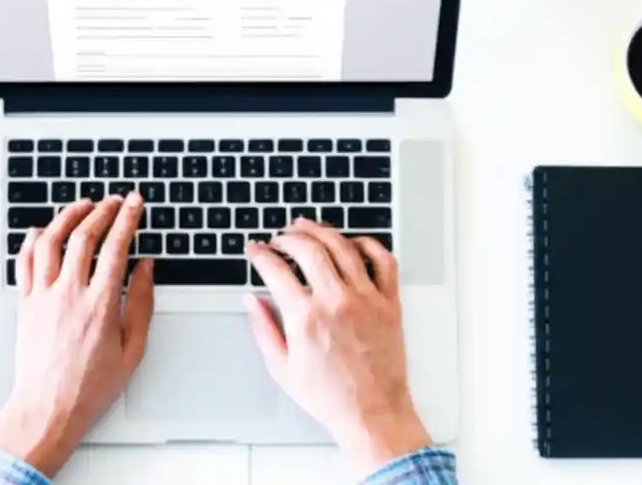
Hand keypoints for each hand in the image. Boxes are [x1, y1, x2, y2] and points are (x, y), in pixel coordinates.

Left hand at [0, 194, 153, 477]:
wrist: (47, 408)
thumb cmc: (90, 386)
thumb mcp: (132, 349)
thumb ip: (140, 303)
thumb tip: (145, 268)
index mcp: (100, 305)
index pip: (116, 247)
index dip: (127, 218)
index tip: (135, 204)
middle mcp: (69, 294)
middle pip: (84, 236)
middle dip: (103, 210)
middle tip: (115, 201)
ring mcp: (43, 297)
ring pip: (52, 240)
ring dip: (69, 216)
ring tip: (84, 205)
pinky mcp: (25, 303)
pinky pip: (25, 260)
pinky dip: (35, 239)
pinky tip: (45, 230)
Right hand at [245, 219, 430, 472]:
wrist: (372, 413)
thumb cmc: (330, 397)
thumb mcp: (282, 368)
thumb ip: (263, 329)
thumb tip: (252, 301)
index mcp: (306, 318)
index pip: (276, 269)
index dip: (260, 254)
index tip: (256, 250)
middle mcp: (336, 302)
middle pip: (309, 248)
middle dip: (288, 236)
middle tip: (280, 238)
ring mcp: (366, 299)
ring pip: (343, 247)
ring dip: (321, 231)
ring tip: (308, 228)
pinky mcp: (389, 303)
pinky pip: (383, 261)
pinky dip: (368, 245)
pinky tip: (353, 243)